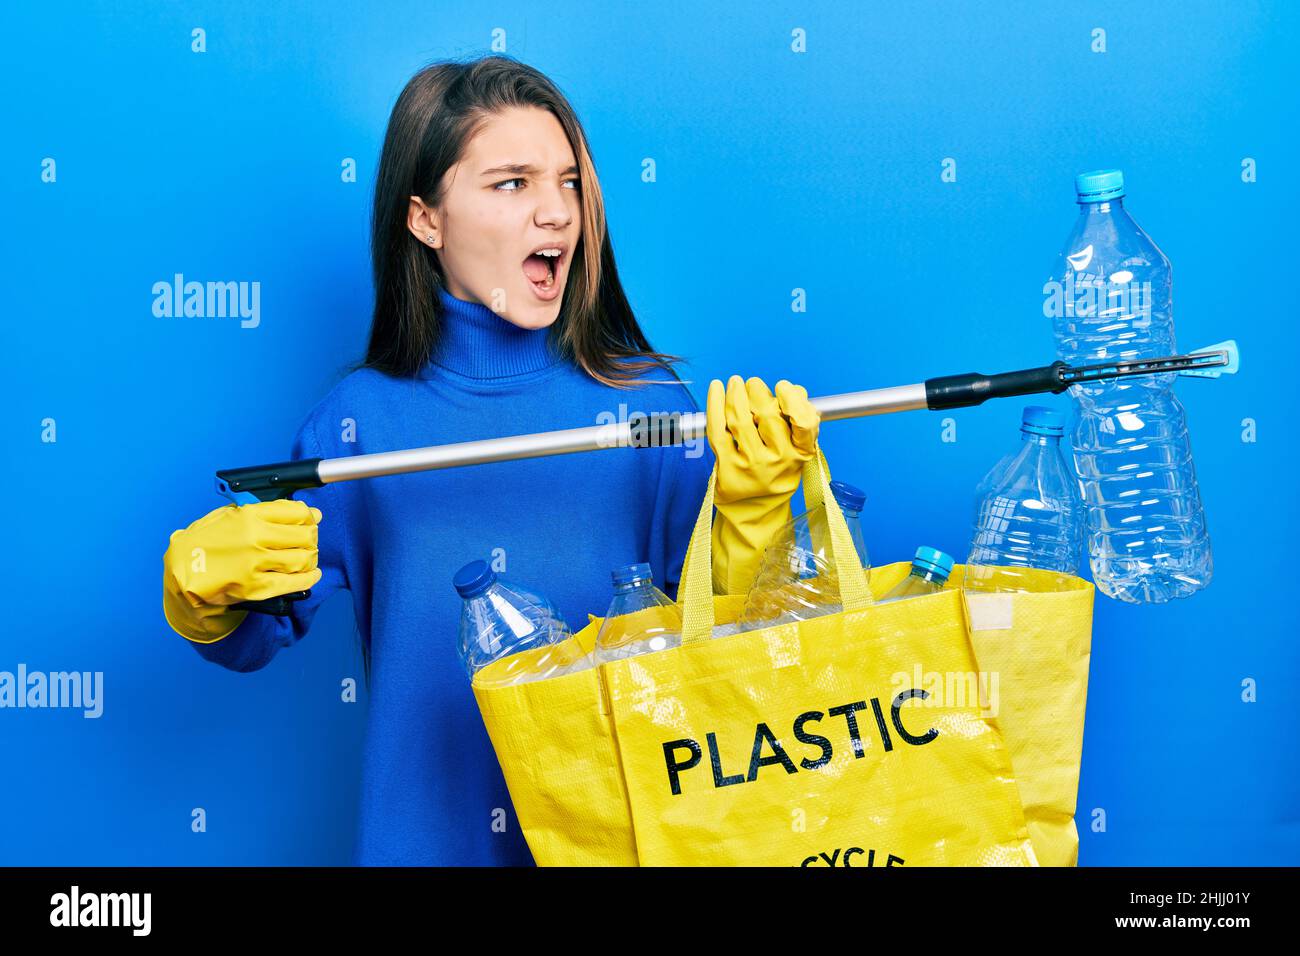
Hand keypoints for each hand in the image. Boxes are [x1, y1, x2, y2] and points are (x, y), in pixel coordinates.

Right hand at [163, 500, 322, 642]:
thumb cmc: (207, 541)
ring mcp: (256, 564)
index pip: (296, 512)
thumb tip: (309, 513)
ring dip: (311, 558)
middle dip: (312, 538)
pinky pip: (294, 583)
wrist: (183, 571)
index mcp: (249, 515)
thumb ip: (268, 511)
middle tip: (309, 540)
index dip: (309, 516)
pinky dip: (309, 579)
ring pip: (303, 559)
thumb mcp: (230, 515)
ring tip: (307, 558)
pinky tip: (312, 575)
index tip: (312, 520)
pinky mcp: (256, 587)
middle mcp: (255, 538)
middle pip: (305, 535)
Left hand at [706, 376, 819, 593]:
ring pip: (740, 419)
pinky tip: (716, 388)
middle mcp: (778, 461)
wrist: (755, 510)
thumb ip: (800, 421)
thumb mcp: (797, 451)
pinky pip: (718, 429)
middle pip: (767, 415)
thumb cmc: (775, 471)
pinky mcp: (727, 467)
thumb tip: (795, 391)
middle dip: (758, 391)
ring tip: (735, 384)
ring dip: (736, 393)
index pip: (804, 423)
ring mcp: (751, 465)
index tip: (782, 387)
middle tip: (752, 384)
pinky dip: (715, 403)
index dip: (792, 399)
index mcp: (801, 453)